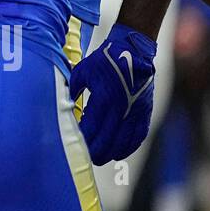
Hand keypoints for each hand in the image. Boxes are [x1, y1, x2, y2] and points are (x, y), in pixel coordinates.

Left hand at [69, 24, 155, 164]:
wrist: (133, 51)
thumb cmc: (105, 60)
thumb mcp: (82, 70)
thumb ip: (73, 89)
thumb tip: (64, 103)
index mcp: (104, 97)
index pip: (93, 126)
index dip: (85, 138)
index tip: (76, 144)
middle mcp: (121, 108)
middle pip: (108, 138)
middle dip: (97, 150)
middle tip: (87, 158)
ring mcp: (135, 111)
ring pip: (124, 140)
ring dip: (112, 152)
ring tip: (101, 159)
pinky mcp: (145, 111)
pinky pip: (139, 135)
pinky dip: (130, 146)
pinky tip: (120, 152)